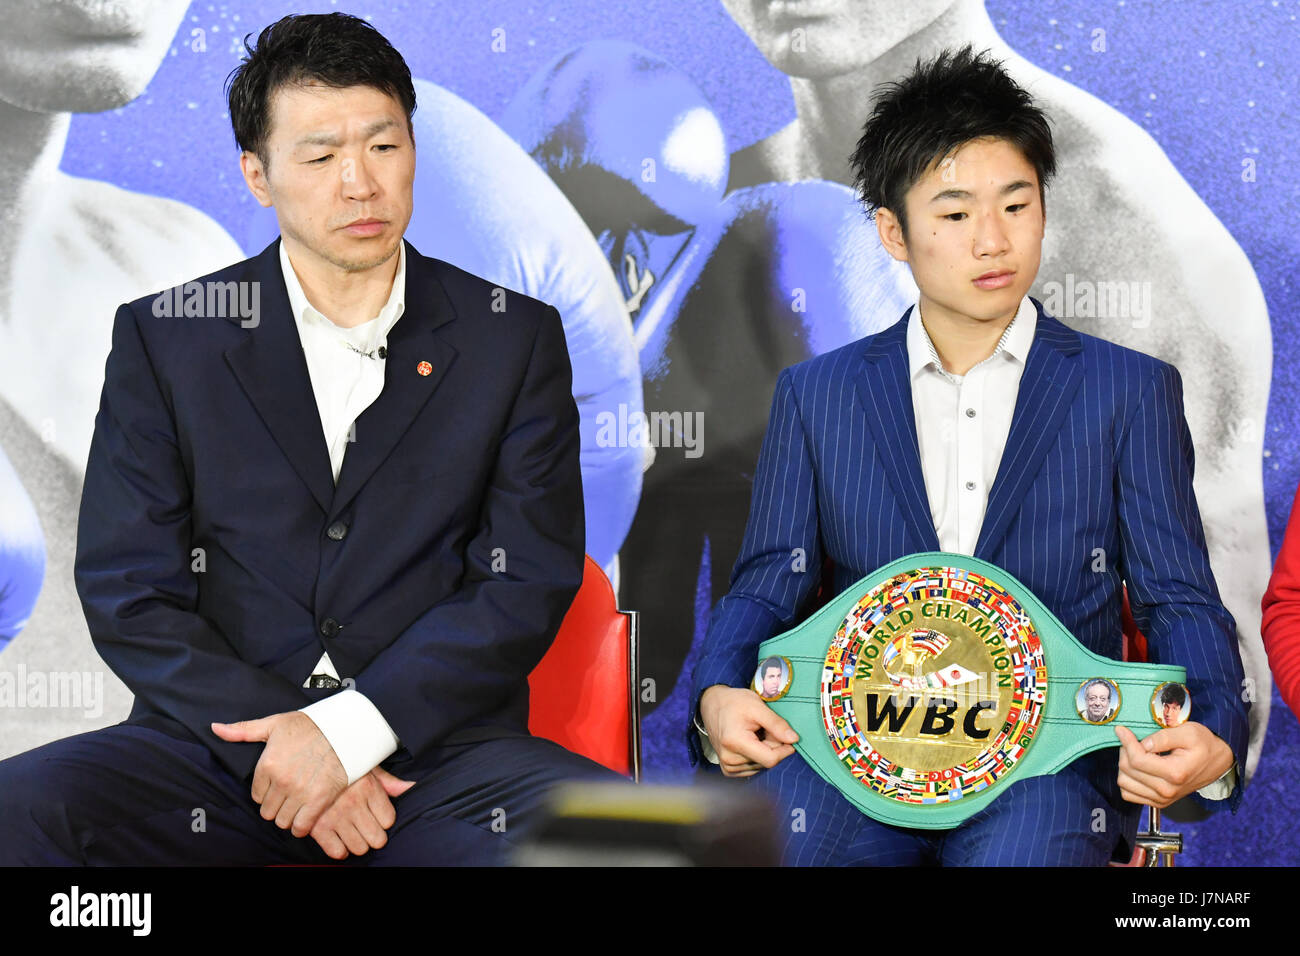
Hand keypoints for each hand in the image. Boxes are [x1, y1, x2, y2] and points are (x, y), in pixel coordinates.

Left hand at [212, 712, 347, 836]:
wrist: (345, 729)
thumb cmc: (311, 725)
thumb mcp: (274, 723)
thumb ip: (243, 730)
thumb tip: (216, 728)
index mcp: (267, 764)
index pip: (255, 795)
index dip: (266, 792)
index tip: (277, 786)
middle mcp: (281, 781)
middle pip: (267, 811)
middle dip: (275, 805)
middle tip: (287, 796)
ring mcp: (300, 792)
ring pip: (282, 821)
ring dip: (288, 816)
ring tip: (296, 805)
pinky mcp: (318, 800)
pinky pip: (301, 827)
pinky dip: (301, 826)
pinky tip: (305, 816)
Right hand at [310, 767, 415, 859]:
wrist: (304, 765)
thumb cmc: (341, 769)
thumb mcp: (367, 768)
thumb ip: (389, 782)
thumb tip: (411, 787)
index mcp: (368, 787)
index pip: (389, 820)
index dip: (384, 820)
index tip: (375, 815)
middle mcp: (353, 803)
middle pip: (377, 839)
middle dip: (373, 835)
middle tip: (364, 827)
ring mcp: (335, 816)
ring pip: (359, 848)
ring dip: (357, 844)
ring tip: (351, 832)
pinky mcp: (317, 828)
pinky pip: (337, 852)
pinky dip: (339, 850)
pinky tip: (337, 838)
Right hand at [700, 684, 798, 777]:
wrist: (712, 705)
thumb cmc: (733, 703)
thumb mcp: (757, 706)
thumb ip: (776, 724)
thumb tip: (794, 740)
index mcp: (735, 742)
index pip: (770, 759)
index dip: (784, 750)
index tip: (788, 738)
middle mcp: (729, 759)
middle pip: (766, 762)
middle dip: (772, 746)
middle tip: (764, 728)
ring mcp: (727, 766)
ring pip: (761, 766)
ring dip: (764, 751)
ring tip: (754, 734)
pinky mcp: (728, 769)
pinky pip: (753, 768)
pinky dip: (756, 756)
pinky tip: (749, 743)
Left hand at [1115, 721, 1233, 807]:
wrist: (1216, 761)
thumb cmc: (1204, 745)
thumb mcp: (1188, 731)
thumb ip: (1163, 737)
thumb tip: (1142, 743)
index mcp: (1175, 773)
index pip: (1137, 760)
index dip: (1126, 742)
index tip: (1122, 730)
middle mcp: (1167, 790)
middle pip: (1128, 770)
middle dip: (1125, 750)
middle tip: (1132, 739)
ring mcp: (1162, 799)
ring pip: (1124, 783)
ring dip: (1124, 765)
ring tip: (1135, 753)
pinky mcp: (1158, 802)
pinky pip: (1129, 794)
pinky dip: (1127, 779)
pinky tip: (1136, 767)